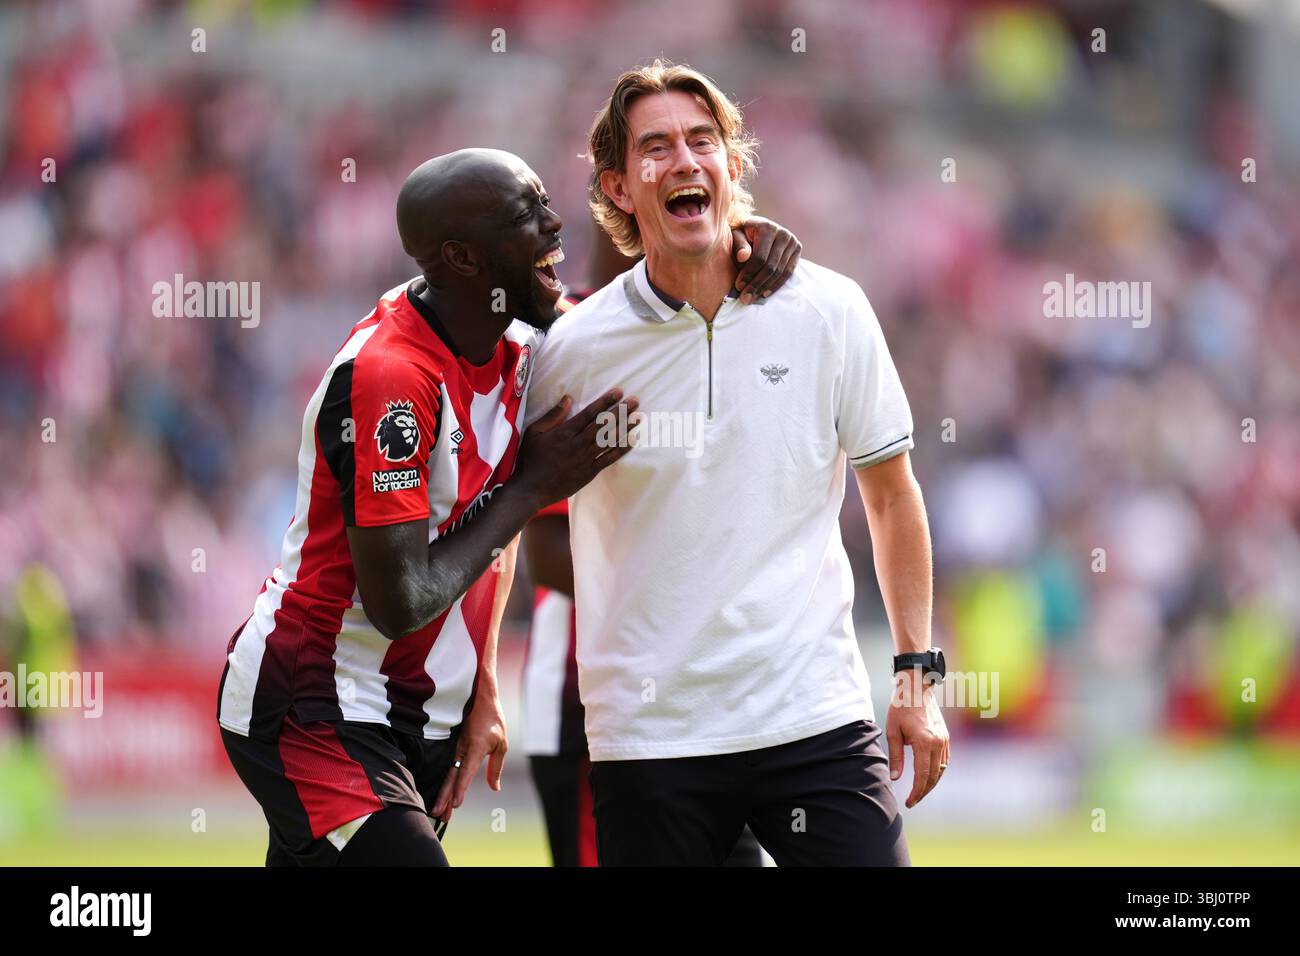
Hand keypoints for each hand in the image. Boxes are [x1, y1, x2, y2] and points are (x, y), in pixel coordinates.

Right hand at [430, 689, 507, 826]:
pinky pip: (447, 767)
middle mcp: (461, 750)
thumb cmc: (493, 720)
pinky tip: (439, 792)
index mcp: (474, 748)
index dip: (460, 788)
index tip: (456, 804)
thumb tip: (495, 788)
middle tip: (440, 816)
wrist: (479, 696)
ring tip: (437, 810)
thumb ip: (496, 767)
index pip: (465, 772)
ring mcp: (454, 748)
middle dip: (445, 798)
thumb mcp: (501, 744)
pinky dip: (444, 781)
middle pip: (451, 777)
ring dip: (442, 792)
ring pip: (447, 774)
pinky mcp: (452, 746)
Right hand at [516, 389, 639, 506]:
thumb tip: (568, 398)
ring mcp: (585, 459)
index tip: (618, 392)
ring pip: (609, 440)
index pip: (589, 413)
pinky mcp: (589, 472)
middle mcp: (578, 444)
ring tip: (639, 417)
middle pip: (603, 425)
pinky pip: (609, 459)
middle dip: (620, 411)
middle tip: (635, 401)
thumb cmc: (530, 459)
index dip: (605, 401)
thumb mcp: (534, 432)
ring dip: (625, 428)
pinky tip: (632, 440)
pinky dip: (621, 449)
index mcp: (564, 433)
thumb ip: (552, 415)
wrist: (531, 489)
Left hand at [731, 216, 801, 303]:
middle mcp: (783, 234)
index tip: (738, 286)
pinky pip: (788, 272)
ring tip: (753, 298)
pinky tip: (765, 293)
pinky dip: (776, 285)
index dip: (749, 274)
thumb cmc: (742, 233)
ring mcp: (792, 242)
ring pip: (780, 271)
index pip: (759, 257)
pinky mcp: (797, 249)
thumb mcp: (736, 236)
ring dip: (765, 287)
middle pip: (771, 266)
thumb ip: (738, 245)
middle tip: (745, 299)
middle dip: (756, 284)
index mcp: (767, 228)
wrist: (755, 227)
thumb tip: (742, 257)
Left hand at [886, 670, 949, 808]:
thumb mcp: (892, 732)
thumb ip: (895, 756)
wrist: (916, 688)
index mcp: (924, 742)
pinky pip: (945, 760)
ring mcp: (944, 740)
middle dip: (924, 791)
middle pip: (934, 776)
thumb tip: (896, 778)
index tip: (909, 802)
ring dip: (932, 783)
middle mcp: (938, 742)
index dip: (916, 792)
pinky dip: (938, 771)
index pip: (923, 775)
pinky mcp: (946, 737)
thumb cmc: (901, 708)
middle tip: (913, 801)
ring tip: (919, 791)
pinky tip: (928, 777)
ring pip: (942, 770)